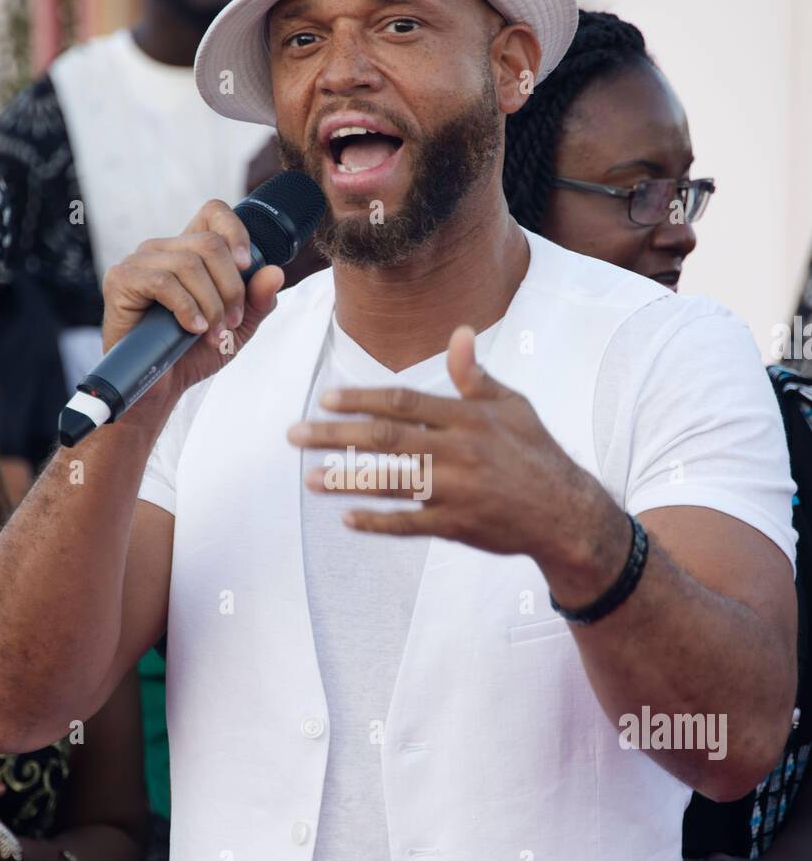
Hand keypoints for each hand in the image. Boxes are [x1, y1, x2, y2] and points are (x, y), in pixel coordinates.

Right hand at [101, 199, 284, 411]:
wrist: (160, 388)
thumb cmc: (192, 354)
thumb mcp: (237, 327)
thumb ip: (257, 300)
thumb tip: (275, 272)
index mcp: (190, 251)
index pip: (213, 213)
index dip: (236, 231)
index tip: (248, 266)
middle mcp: (163, 249)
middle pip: (210, 244)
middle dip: (231, 287)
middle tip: (232, 322)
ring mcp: (139, 261)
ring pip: (189, 264)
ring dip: (211, 304)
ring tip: (213, 334)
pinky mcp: (121, 279)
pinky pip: (162, 281)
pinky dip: (186, 307)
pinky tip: (192, 328)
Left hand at [287, 325, 588, 557]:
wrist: (566, 513)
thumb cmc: (535, 452)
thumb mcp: (513, 406)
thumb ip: (476, 376)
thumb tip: (459, 333)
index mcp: (468, 417)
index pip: (403, 401)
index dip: (361, 399)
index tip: (325, 399)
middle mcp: (460, 451)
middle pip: (386, 439)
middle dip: (334, 436)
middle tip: (294, 435)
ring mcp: (458, 491)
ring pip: (392, 483)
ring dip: (346, 481)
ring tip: (310, 479)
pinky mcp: (459, 527)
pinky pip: (410, 525)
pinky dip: (378, 522)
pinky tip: (348, 519)